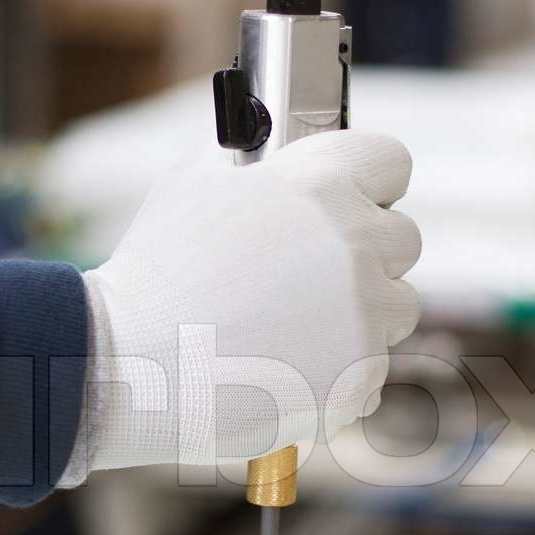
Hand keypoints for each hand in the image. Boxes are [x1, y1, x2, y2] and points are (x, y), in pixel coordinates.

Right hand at [65, 130, 420, 475]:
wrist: (131, 362)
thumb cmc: (153, 271)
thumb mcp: (191, 184)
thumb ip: (249, 163)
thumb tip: (270, 157)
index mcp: (317, 183)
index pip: (389, 161)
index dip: (370, 180)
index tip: (355, 197)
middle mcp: (353, 243)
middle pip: (403, 238)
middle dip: (366, 253)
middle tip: (312, 273)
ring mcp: (362, 314)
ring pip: (396, 307)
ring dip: (359, 313)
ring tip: (291, 328)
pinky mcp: (358, 377)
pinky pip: (371, 368)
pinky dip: (337, 372)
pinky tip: (282, 367)